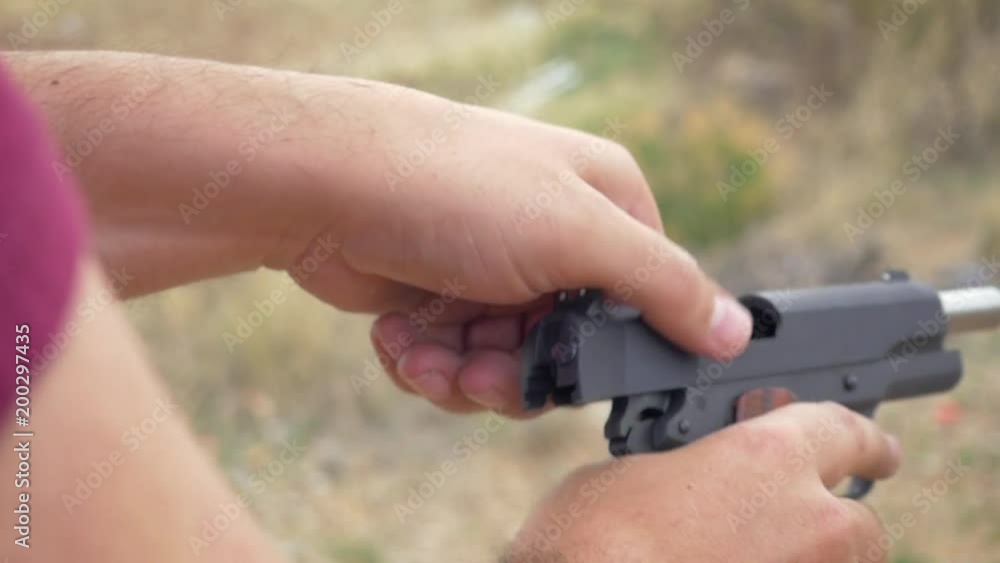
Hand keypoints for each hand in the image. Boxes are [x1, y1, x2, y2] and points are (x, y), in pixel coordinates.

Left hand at [279, 81, 753, 415]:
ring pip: (506, 362)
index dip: (606, 349)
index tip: (568, 371)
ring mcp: (491, 266)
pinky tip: (399, 340)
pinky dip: (426, 364)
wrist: (319, 184)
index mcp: (602, 203)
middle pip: (567, 345)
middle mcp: (550, 234)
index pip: (643, 299)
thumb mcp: (576, 234)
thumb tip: (737, 332)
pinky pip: (453, 360)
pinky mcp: (438, 294)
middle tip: (480, 371)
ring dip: (463, 374)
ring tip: (425, 357)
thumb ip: (663, 287)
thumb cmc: (451, 188)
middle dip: (518, 373)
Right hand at [506, 403, 901, 562]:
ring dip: (808, 560)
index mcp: (769, 457)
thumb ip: (693, 467)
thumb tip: (696, 479)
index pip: (847, 432)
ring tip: (746, 553)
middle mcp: (808, 523)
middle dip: (837, 522)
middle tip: (794, 524)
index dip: (866, 440)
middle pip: (862, 524)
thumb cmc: (594, 534)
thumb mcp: (638, 467)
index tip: (879, 450)